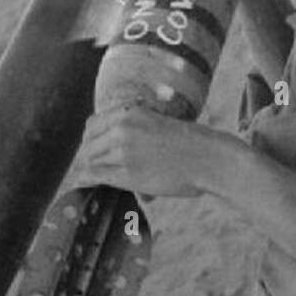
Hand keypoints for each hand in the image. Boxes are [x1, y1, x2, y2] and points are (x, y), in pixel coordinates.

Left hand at [72, 107, 214, 197]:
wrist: (209, 158)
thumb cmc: (192, 143)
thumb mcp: (159, 122)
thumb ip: (135, 127)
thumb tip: (114, 142)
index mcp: (131, 112)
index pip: (93, 125)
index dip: (89, 139)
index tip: (91, 148)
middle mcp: (123, 129)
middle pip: (88, 144)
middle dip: (86, 156)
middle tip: (87, 166)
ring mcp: (124, 152)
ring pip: (90, 161)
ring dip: (90, 169)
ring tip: (91, 177)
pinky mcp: (128, 174)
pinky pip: (98, 176)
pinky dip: (89, 180)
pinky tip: (86, 184)